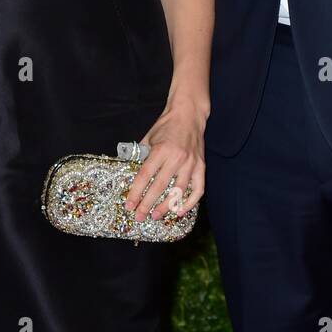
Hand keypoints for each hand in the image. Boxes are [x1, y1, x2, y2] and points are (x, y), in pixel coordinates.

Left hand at [123, 98, 205, 221]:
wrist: (189, 115)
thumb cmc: (167, 126)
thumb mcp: (149, 138)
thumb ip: (141, 155)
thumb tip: (131, 174)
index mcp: (161, 150)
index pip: (145, 176)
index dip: (136, 192)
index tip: (129, 204)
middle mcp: (176, 157)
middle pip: (159, 187)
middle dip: (147, 204)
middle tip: (140, 217)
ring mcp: (191, 163)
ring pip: (179, 191)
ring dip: (167, 207)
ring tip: (156, 216)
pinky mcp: (201, 166)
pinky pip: (198, 189)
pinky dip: (190, 202)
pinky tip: (180, 211)